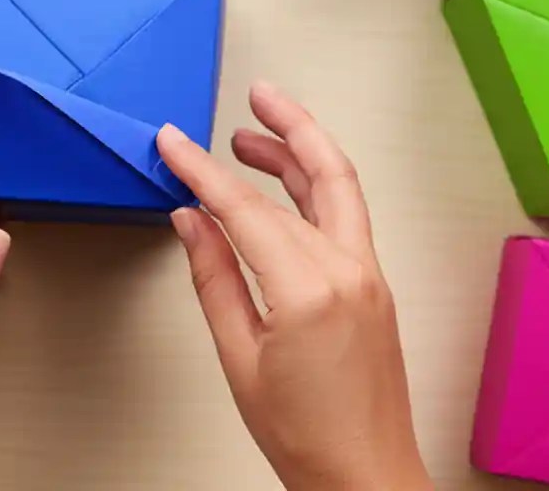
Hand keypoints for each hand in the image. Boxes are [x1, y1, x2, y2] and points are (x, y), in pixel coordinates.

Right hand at [157, 83, 430, 490]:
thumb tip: (192, 222)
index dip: (202, 168)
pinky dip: (314, 190)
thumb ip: (214, 278)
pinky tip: (284, 189)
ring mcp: (369, 277)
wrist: (365, 476)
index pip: (245, 207)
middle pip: (318, 173)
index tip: (174, 143)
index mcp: (309, 289)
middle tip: (257, 96)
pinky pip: (344, 219)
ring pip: (340, 190)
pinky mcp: (374, 287)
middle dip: (286, 125)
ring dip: (302, 152)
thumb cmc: (305, 435)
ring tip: (258, 135)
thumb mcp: (238, 357)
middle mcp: (350, 271)